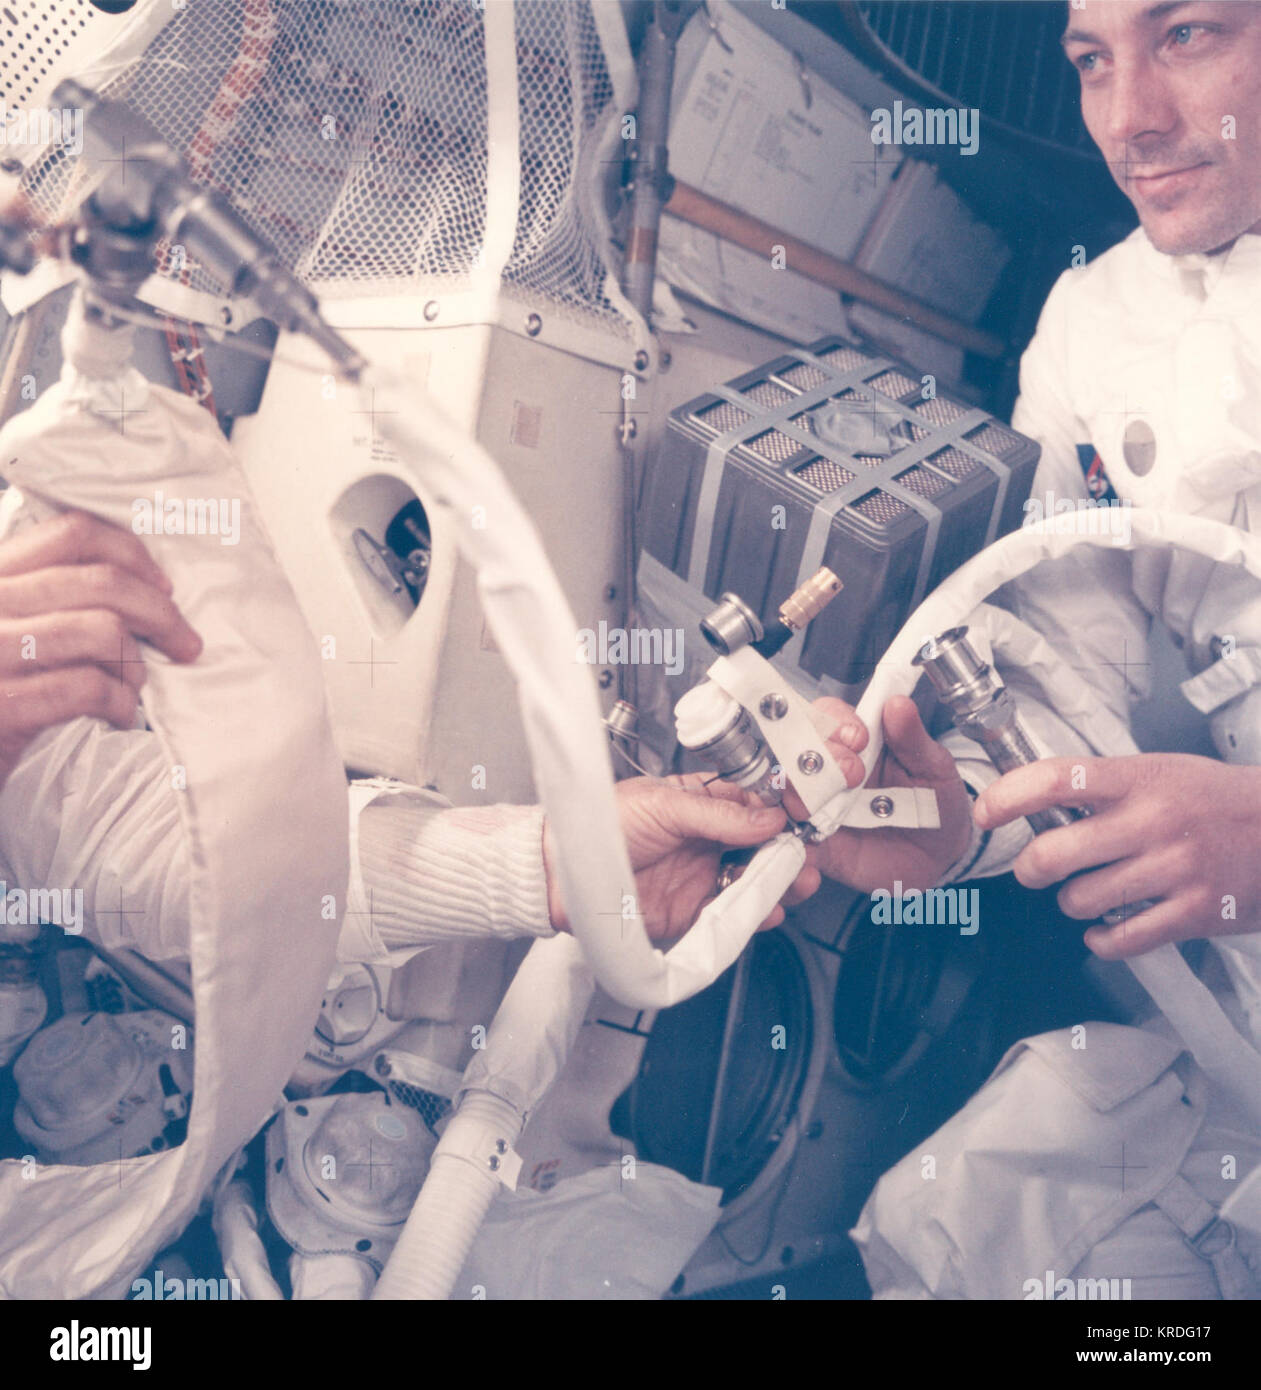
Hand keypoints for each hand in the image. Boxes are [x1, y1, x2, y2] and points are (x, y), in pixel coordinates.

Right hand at [0, 511, 201, 786]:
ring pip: (103, 631)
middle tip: (185, 644)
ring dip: (135, 663)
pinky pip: (89, 687)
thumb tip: (149, 590)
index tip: (163, 590)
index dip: (133, 556)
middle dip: (161, 615)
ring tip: (132, 687)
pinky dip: (120, 702)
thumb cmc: (1, 688)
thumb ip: (57, 598)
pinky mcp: (2, 703)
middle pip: (102, 582)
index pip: (74, 533)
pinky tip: (118, 715)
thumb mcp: (14, 627)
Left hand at [542, 774, 821, 941]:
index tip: (804, 817)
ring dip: (780, 882)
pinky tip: (769, 908)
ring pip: (755, 880)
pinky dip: (756, 915)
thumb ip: (718, 813)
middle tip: (804, 856)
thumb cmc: (602, 826)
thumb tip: (768, 815)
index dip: (781, 811)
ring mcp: (702, 875)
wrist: (563, 874)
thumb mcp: (663, 805)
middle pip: (762, 845)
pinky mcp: (693, 911)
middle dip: (788, 851)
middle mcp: (705, 839)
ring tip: (796, 882)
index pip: (753, 804)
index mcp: (699, 802)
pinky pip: (733, 915)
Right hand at [802, 695, 973, 892]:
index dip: (832, 723)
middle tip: (843, 778)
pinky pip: (785, 847)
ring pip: (777, 797)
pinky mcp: (811, 847)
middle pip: (789, 753)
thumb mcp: (934, 768)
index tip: (857, 738)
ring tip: (809, 812)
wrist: (939, 856)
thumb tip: (899, 705)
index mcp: (851, 742)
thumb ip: (913, 739)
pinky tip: (809, 857)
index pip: (823, 717)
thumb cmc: (935, 801)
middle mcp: (823, 771)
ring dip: (786, 802)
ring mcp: (812, 808)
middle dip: (805, 762)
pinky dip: (789, 851)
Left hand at [974, 752, 1260, 959]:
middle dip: (1030, 867)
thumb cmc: (1211, 799)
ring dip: (1071, 902)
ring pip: (1081, 900)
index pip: (1056, 780)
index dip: (1008, 797)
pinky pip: (1121, 939)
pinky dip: (1102, 940)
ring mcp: (1174, 869)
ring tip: (1089, 891)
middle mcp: (1153, 822)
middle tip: (1035, 868)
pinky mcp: (1193, 913)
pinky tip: (1107, 927)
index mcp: (1138, 779)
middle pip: (1055, 853)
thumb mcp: (1156, 772)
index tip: (986, 811)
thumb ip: (1098, 786)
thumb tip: (1027, 800)